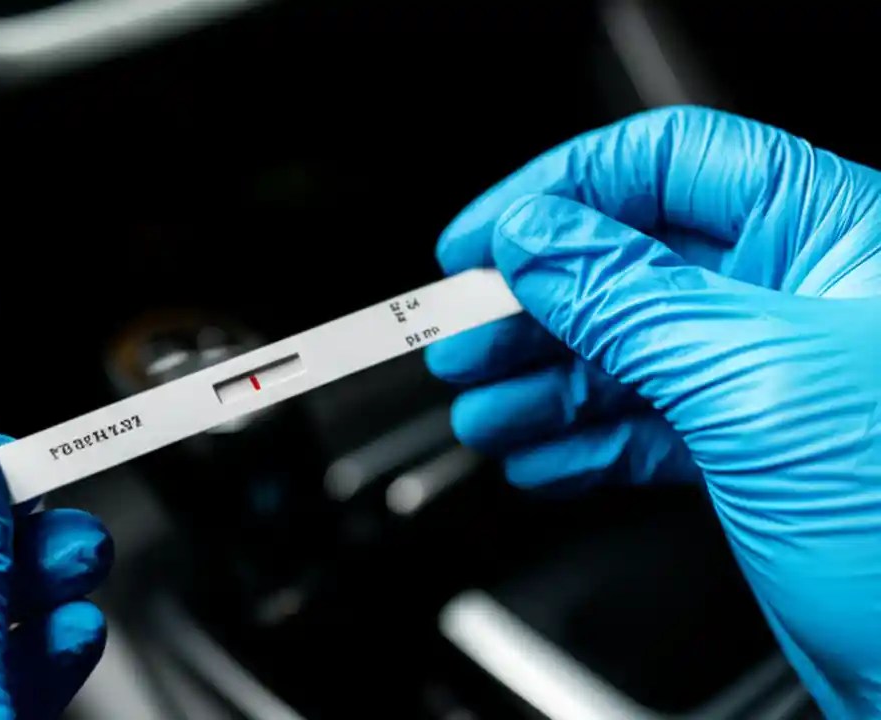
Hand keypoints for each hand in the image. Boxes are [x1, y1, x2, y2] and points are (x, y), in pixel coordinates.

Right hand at [425, 106, 878, 716]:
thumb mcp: (750, 377)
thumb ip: (627, 298)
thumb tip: (535, 239)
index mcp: (829, 236)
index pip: (671, 165)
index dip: (563, 189)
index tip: (483, 238)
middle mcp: (796, 296)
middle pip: (630, 262)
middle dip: (534, 303)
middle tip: (462, 337)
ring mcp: (768, 377)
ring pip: (625, 352)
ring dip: (542, 383)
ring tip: (485, 410)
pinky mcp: (749, 454)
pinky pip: (642, 428)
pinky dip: (580, 444)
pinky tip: (539, 456)